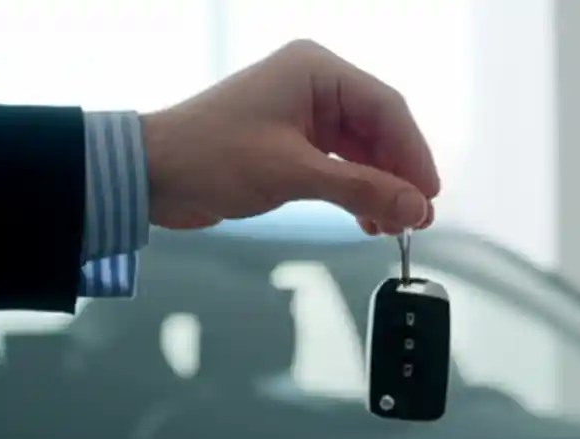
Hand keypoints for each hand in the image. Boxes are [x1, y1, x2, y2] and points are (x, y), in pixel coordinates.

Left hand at [141, 39, 438, 234]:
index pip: (386, 108)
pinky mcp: (291, 145)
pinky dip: (356, 193)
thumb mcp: (292, 174)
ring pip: (362, 152)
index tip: (429, 195)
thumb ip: (360, 190)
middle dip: (399, 176)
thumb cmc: (209, 157)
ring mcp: (302, 116)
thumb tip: (414, 208)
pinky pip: (339, 167)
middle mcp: (313, 86)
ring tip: (396, 227)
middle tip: (418, 218)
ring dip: (380, 189)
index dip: (414, 154)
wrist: (151, 176)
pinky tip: (369, 221)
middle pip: (378, 130)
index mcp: (315, 71)